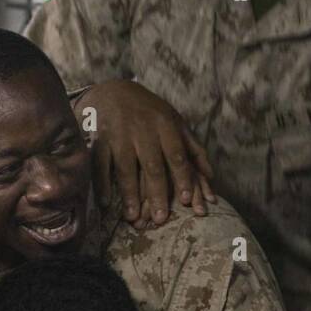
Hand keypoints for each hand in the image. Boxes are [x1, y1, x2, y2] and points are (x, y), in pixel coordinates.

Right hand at [82, 79, 214, 227]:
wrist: (112, 90)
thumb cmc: (148, 111)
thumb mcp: (174, 121)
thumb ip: (193, 147)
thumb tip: (211, 174)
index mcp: (165, 125)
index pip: (177, 155)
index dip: (183, 178)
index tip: (187, 201)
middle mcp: (143, 129)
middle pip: (152, 166)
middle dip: (157, 194)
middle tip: (161, 219)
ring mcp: (119, 133)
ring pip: (126, 168)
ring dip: (129, 195)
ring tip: (133, 218)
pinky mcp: (99, 137)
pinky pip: (101, 164)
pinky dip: (103, 183)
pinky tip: (106, 203)